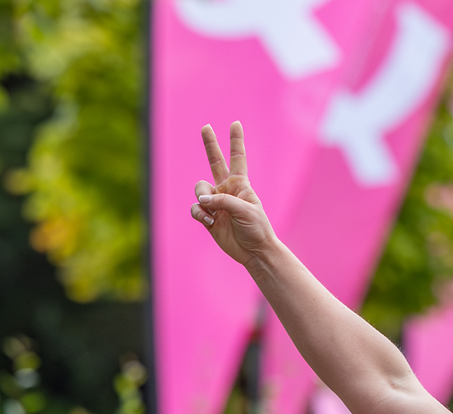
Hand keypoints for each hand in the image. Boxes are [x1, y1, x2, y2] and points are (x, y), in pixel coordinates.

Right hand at [190, 121, 277, 264]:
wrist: (253, 251)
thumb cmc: (256, 229)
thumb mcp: (245, 211)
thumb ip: (223, 201)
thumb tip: (203, 200)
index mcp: (240, 184)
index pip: (237, 158)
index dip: (235, 141)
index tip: (235, 123)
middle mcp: (226, 190)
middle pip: (215, 162)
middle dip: (210, 144)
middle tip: (206, 127)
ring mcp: (216, 202)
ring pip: (199, 190)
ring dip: (203, 199)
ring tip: (213, 214)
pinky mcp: (208, 217)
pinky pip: (195, 208)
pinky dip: (200, 214)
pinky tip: (210, 222)